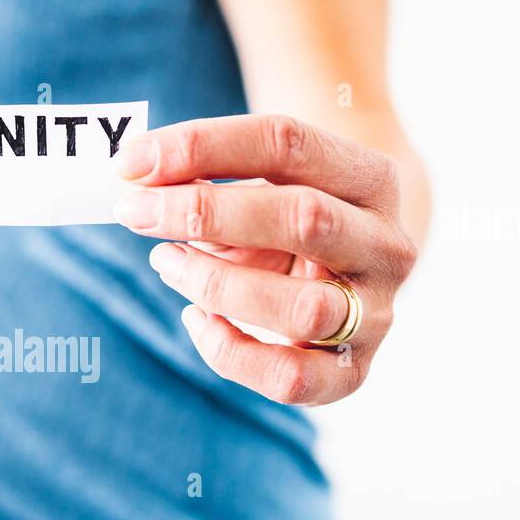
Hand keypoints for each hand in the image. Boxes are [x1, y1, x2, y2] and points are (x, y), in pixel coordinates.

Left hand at [113, 114, 417, 405]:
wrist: (357, 278)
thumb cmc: (293, 223)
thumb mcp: (268, 188)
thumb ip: (215, 180)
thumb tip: (139, 182)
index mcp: (372, 179)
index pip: (287, 142)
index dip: (202, 147)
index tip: (132, 161)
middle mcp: (387, 246)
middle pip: (303, 219)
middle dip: (204, 213)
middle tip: (135, 212)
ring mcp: (376, 314)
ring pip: (301, 308)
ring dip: (217, 284)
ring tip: (166, 262)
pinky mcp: (352, 372)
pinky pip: (289, 377)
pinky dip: (228, 350)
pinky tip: (197, 318)